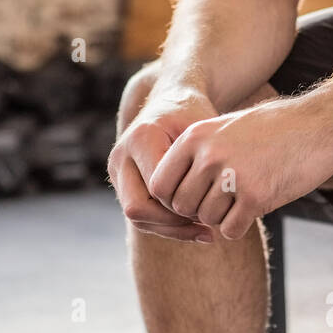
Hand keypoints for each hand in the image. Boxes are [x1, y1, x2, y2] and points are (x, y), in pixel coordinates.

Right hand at [108, 67, 217, 241]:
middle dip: (173, 223)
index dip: (186, 203)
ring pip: (137, 217)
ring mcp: (118, 171)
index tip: (214, 205)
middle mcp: (121, 156)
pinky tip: (198, 229)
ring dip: (171, 229)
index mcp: (141, 138)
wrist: (171, 101)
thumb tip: (212, 205)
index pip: (158, 188)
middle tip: (208, 225)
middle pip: (137, 208)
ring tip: (206, 232)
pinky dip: (168, 226)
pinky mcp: (123, 184)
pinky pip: (142, 216)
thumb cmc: (194, 114)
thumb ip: (203, 163)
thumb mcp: (204, 129)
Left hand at [148, 97, 332, 239]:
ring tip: (240, 203)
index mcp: (195, 137)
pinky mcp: (256, 197)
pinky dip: (238, 228)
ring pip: (206, 219)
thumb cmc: (277, 128)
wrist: (321, 125)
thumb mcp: (228, 127)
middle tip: (219, 205)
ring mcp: (232, 177)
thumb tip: (174, 188)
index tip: (193, 199)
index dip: (173, 199)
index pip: (160, 184)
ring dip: (221, 218)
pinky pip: (230, 229)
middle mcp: (208, 156)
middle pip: (182, 206)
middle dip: (197, 212)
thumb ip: (200, 152)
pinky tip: (252, 211)